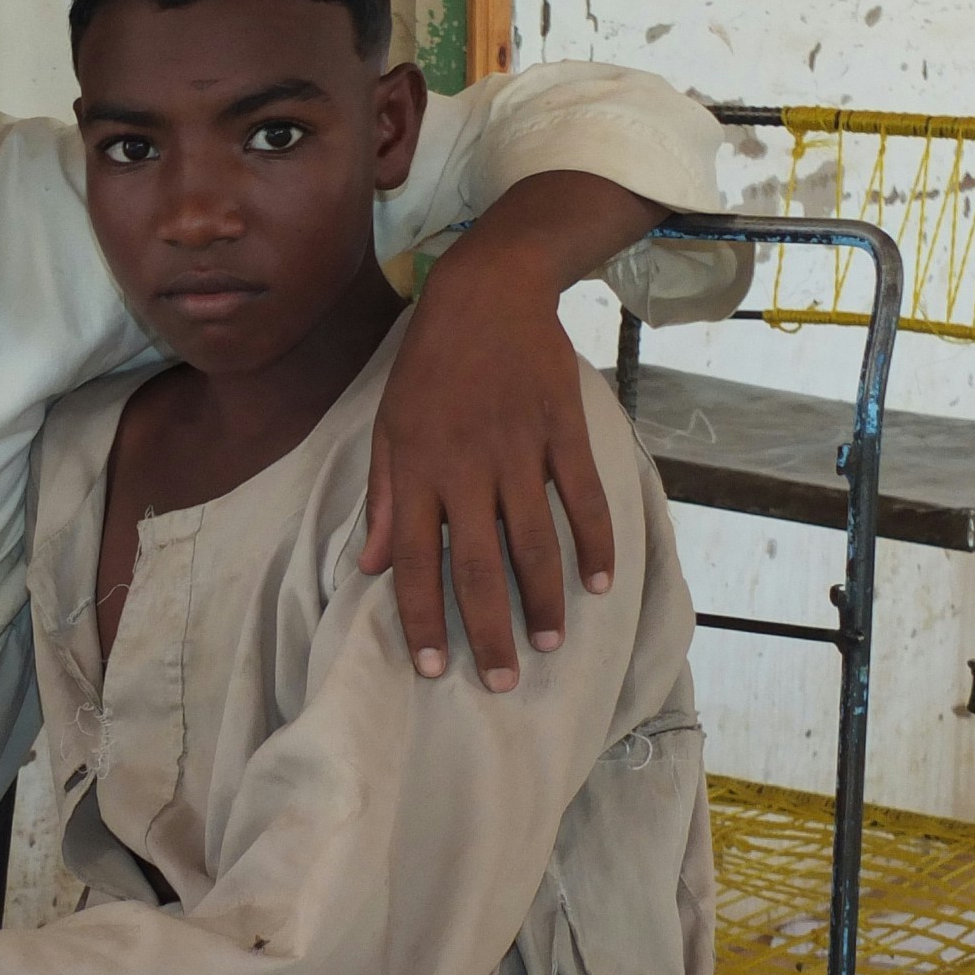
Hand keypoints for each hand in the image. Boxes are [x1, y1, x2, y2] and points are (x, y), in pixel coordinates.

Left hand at [360, 238, 612, 690]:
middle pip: (478, 566)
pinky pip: (582, 497)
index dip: (422, 619)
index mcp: (416, 470)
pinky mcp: (562, 429)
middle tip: (500, 682)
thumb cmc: (428, 365)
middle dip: (488, 631)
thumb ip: (386, 498)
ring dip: (543, 600)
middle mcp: (465, 467)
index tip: (430, 668)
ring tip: (548, 645)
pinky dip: (595, 543)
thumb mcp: (389, 426)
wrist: (485, 291)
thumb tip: (373, 565)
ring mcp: (517, 448)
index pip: (416, 562)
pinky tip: (600, 584)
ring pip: (534, 541)